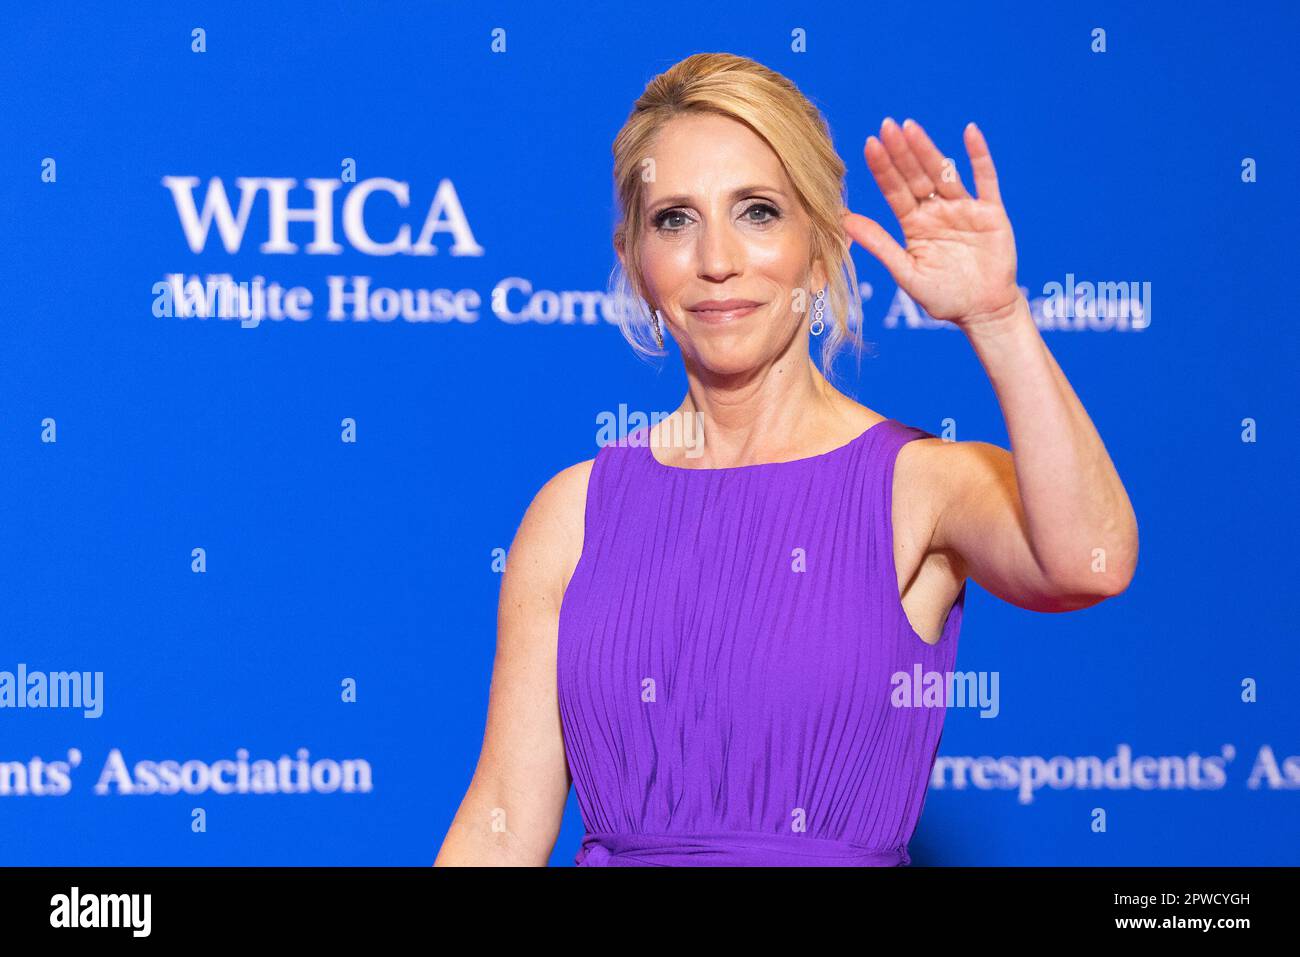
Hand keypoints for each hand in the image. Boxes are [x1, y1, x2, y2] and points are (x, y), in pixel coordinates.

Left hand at [842, 118, 1021, 328]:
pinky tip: (970, 132)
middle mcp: (936, 212)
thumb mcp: (906, 272)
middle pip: (916, 176)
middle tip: (887, 126)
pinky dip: (979, 156)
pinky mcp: (991, 212)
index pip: (895, 191)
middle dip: (902, 152)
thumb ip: (879, 244)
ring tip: (911, 127)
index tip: (870, 145)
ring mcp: (964, 209)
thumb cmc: (942, 297)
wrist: (982, 312)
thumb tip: (844, 220)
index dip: (883, 169)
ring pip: (944, 173)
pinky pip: (986, 179)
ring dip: (929, 150)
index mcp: (914, 225)